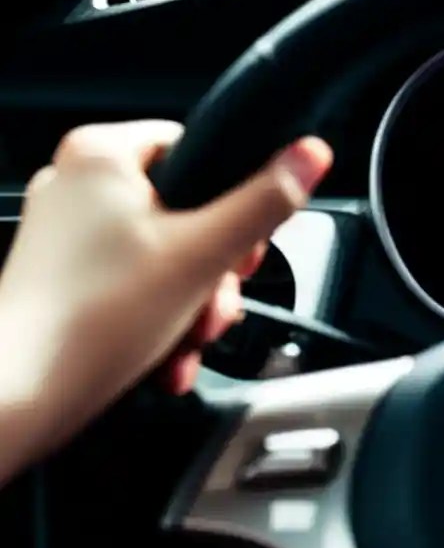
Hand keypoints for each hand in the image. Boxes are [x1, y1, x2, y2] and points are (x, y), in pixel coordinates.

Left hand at [0, 120, 330, 481]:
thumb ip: (266, 202)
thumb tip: (309, 156)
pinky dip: (158, 320)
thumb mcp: (207, 253)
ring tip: (189, 340)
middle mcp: (74, 184)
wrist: (20, 396)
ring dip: (192, 305)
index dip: (237, 201)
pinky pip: (133, 287)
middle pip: (187, 213)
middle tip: (215, 305)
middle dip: (214, 273)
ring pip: (165, 258)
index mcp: (101, 154)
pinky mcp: (60, 278)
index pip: (198, 151)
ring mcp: (63, 234)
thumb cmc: (94, 320)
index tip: (245, 247)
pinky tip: (166, 355)